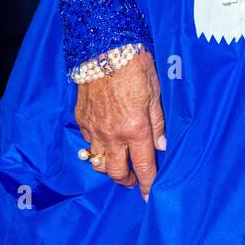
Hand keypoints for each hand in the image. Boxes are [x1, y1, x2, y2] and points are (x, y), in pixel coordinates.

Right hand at [75, 50, 165, 201]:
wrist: (103, 48)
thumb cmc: (135, 66)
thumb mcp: (155, 92)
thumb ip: (158, 123)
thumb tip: (162, 146)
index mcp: (135, 129)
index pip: (144, 166)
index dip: (147, 184)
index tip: (149, 196)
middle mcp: (113, 134)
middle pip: (116, 172)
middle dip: (127, 180)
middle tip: (134, 178)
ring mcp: (94, 128)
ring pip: (98, 162)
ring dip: (109, 167)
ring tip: (119, 162)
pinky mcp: (81, 120)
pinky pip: (88, 143)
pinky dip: (97, 147)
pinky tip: (105, 140)